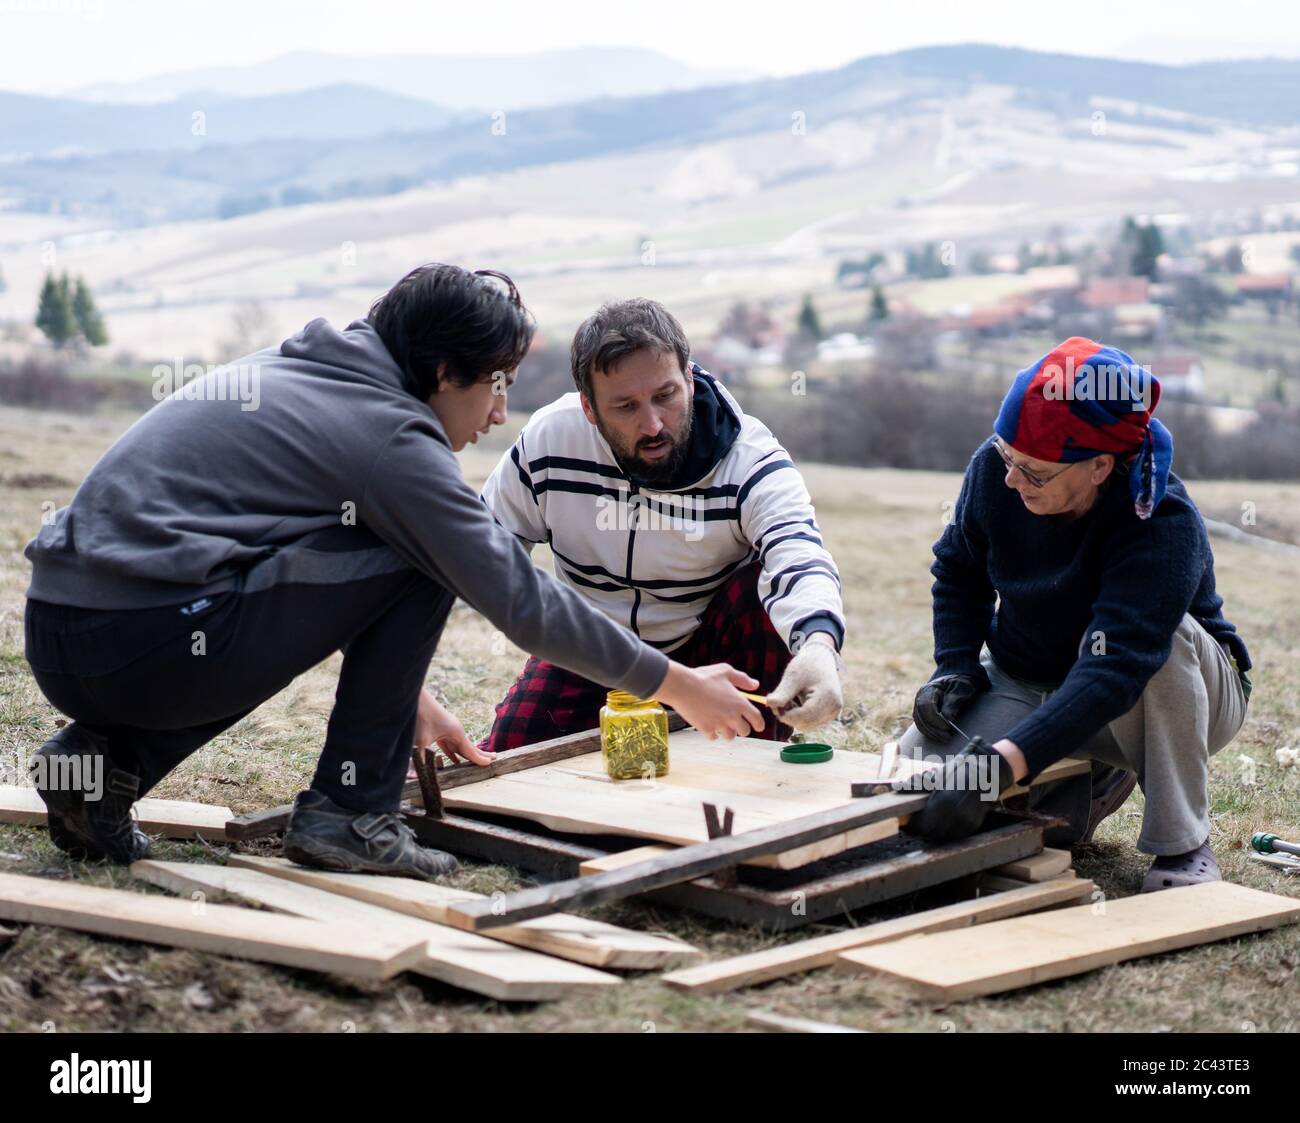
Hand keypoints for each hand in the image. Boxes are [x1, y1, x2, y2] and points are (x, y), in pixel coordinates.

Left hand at [415, 687, 495, 766]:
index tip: (490, 764)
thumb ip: (419, 760)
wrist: (414, 698)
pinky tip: (455, 760)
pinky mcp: (439, 730)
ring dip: (468, 753)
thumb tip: (415, 778)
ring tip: (478, 759)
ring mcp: (448, 730)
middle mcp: (455, 731)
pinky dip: (454, 753)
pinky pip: (450, 744)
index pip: (470, 750)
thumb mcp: (420, 740)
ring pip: (460, 745)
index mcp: (456, 732)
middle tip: (494, 759)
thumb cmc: (420, 716)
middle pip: (470, 746)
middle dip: (481, 754)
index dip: (479, 759)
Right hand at [653, 662, 764, 740]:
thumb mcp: (726, 671)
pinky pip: (714, 737)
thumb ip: (743, 679)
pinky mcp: (706, 729)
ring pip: (730, 736)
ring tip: (721, 723)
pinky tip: (709, 724)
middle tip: (736, 723)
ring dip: (727, 731)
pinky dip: (712, 732)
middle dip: (742, 728)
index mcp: (740, 703)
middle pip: (744, 731)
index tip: (758, 726)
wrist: (683, 687)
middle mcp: (732, 716)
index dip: (759, 724)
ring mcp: (719, 724)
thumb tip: (755, 685)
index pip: (757, 719)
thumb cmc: (704, 677)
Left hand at [767, 636, 842, 730]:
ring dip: (793, 715)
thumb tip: (768, 704)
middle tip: (777, 701)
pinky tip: (796, 701)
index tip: (772, 704)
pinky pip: (810, 721)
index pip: (803, 717)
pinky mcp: (829, 714)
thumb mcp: (792, 677)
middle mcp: (834, 709)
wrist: (821, 658)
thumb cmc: (807, 665)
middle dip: (788, 715)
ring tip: (788, 698)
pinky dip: (799, 715)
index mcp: (827, 698)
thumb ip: (781, 693)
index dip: (785, 715)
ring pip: (806, 725)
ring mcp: (833, 713)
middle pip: (804, 724)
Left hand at [897, 736, 1016, 842]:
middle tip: (914, 823)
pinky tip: (942, 823)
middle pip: (930, 833)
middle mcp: (955, 816)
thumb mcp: (937, 775)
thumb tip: (898, 787)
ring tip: (927, 822)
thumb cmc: (960, 771)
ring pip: (942, 836)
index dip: (912, 826)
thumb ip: (918, 784)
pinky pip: (955, 835)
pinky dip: (946, 831)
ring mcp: (965, 823)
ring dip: (933, 832)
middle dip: (921, 829)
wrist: (987, 774)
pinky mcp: (972, 826)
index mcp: (943, 803)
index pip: (921, 825)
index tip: (906, 823)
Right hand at [912, 672, 986, 741]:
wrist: (959, 681)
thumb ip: (952, 703)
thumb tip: (948, 719)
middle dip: (934, 729)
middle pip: (921, 716)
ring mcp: (919, 705)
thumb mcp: (960, 689)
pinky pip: (922, 725)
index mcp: (928, 689)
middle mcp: (919, 697)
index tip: (948, 728)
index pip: (927, 706)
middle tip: (947, 737)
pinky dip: (929, 733)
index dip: (936, 719)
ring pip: (919, 722)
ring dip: (931, 733)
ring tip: (945, 739)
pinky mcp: (922, 713)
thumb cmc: (961, 683)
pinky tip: (939, 737)